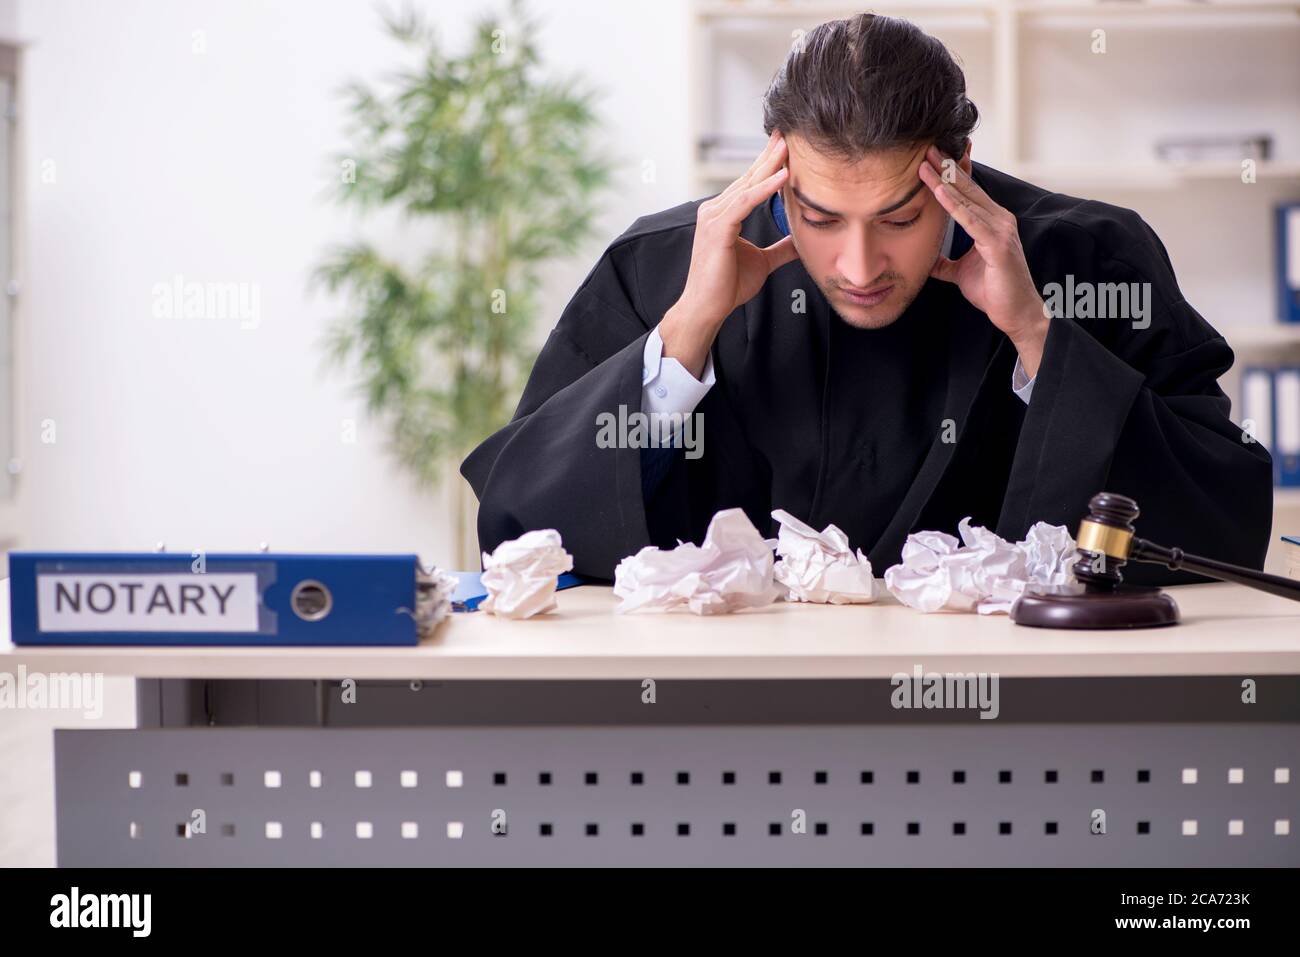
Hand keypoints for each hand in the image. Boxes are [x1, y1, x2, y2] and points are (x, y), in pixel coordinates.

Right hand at [660, 129, 798, 377]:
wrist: (706, 308)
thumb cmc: (727, 287)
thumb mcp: (762, 262)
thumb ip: (781, 248)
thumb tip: (801, 242)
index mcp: (724, 214)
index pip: (749, 182)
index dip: (768, 164)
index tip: (786, 146)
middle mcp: (715, 210)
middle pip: (747, 176)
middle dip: (769, 154)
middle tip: (788, 132)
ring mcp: (714, 217)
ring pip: (747, 185)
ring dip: (770, 165)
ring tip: (789, 147)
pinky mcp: (718, 229)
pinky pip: (744, 202)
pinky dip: (764, 189)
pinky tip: (783, 177)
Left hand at [919, 145, 1048, 377]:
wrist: (1015, 313)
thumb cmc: (994, 291)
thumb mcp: (960, 273)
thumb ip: (945, 263)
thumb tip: (927, 260)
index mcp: (991, 221)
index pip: (967, 191)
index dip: (949, 173)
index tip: (930, 157)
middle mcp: (999, 219)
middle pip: (966, 188)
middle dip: (944, 168)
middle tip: (925, 148)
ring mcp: (1000, 229)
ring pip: (966, 199)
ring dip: (944, 181)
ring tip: (925, 164)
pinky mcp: (997, 244)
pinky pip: (971, 221)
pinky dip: (953, 206)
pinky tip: (938, 192)